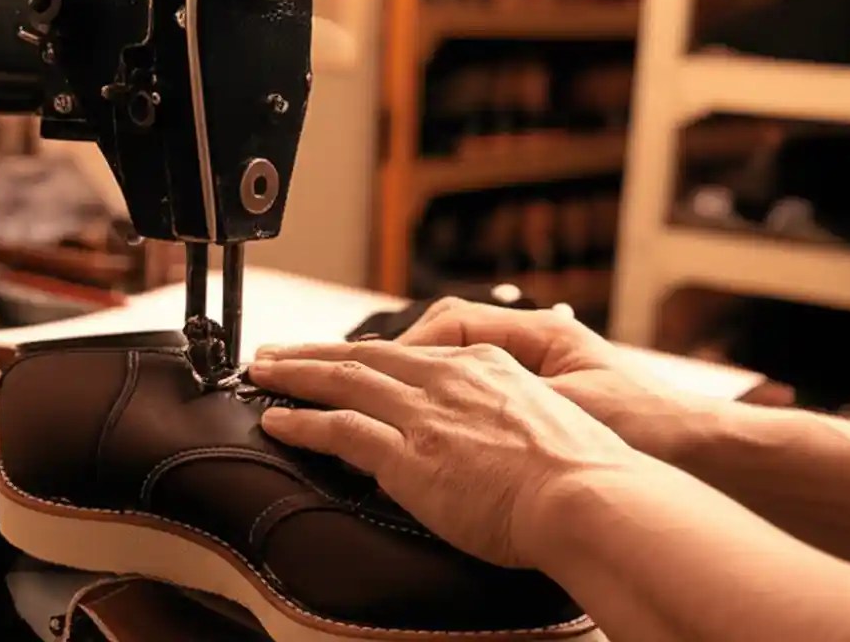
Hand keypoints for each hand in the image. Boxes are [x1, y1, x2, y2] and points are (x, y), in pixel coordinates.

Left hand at [247, 340, 636, 568]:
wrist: (589, 495)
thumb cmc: (586, 471)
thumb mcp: (550, 418)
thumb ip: (505, 416)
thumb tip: (486, 437)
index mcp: (485, 366)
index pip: (410, 356)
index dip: (367, 357)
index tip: (342, 359)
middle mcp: (449, 380)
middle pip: (365, 357)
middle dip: (314, 354)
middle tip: (276, 354)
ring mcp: (425, 415)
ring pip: (343, 382)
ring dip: (295, 376)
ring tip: (261, 376)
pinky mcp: (409, 456)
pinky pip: (340, 430)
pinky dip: (303, 422)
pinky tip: (277, 421)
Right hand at [396, 298, 706, 457]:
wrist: (704, 456)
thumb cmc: (649, 426)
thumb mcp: (569, 404)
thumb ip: (505, 396)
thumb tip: (446, 391)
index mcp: (541, 334)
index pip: (454, 321)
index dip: (407, 344)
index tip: (374, 371)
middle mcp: (539, 347)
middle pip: (450, 338)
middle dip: (404, 358)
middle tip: (361, 381)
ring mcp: (543, 376)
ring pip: (465, 366)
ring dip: (427, 379)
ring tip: (390, 402)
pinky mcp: (550, 408)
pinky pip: (486, 396)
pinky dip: (457, 406)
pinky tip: (442, 428)